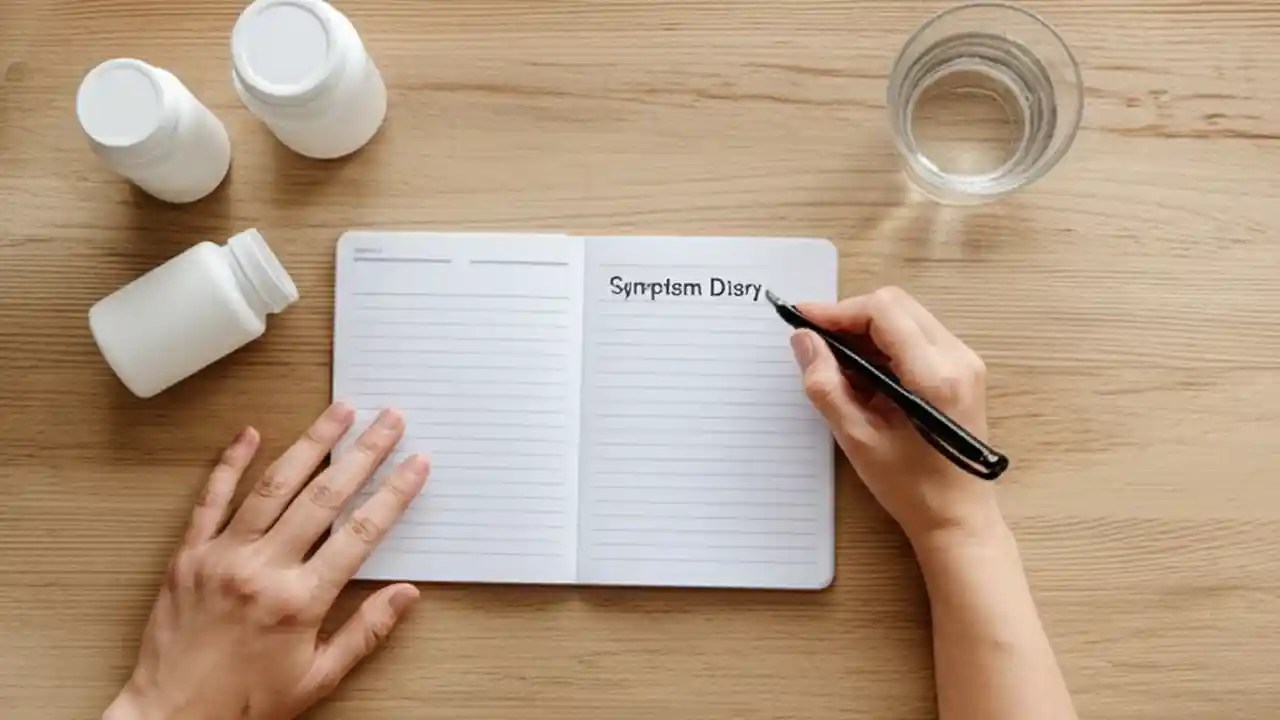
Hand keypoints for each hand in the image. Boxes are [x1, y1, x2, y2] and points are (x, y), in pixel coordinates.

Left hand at [104, 404, 428, 719]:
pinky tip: (250, 434)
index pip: (361, 533)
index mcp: (299, 602)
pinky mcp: (189, 555)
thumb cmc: (244, 703)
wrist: (170, 718)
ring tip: (339, 412)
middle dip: (363, 454)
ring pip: (274, 486)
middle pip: (324, 497)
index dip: (394, 494)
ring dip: (311, 444)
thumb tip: (406, 595)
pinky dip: (230, 463)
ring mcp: (223, 557)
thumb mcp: (318, 678)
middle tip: (388, 420)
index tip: (415, 466)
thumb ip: (365, 632)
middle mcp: (262, 570)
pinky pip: (212, 499)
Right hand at [790, 286, 999, 544]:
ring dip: (865, 331)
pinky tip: (862, 374)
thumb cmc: (913, 488)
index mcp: (935, 375)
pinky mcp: (961, 370)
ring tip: (836, 364)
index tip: (803, 321)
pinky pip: (916, 336)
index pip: (883, 311)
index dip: (838, 311)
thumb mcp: (857, 439)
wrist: (958, 517)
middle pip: (895, 306)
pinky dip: (883, 345)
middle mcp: (958, 359)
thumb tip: (804, 341)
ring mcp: (964, 362)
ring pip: (905, 317)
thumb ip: (826, 385)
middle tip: (815, 341)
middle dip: (850, 317)